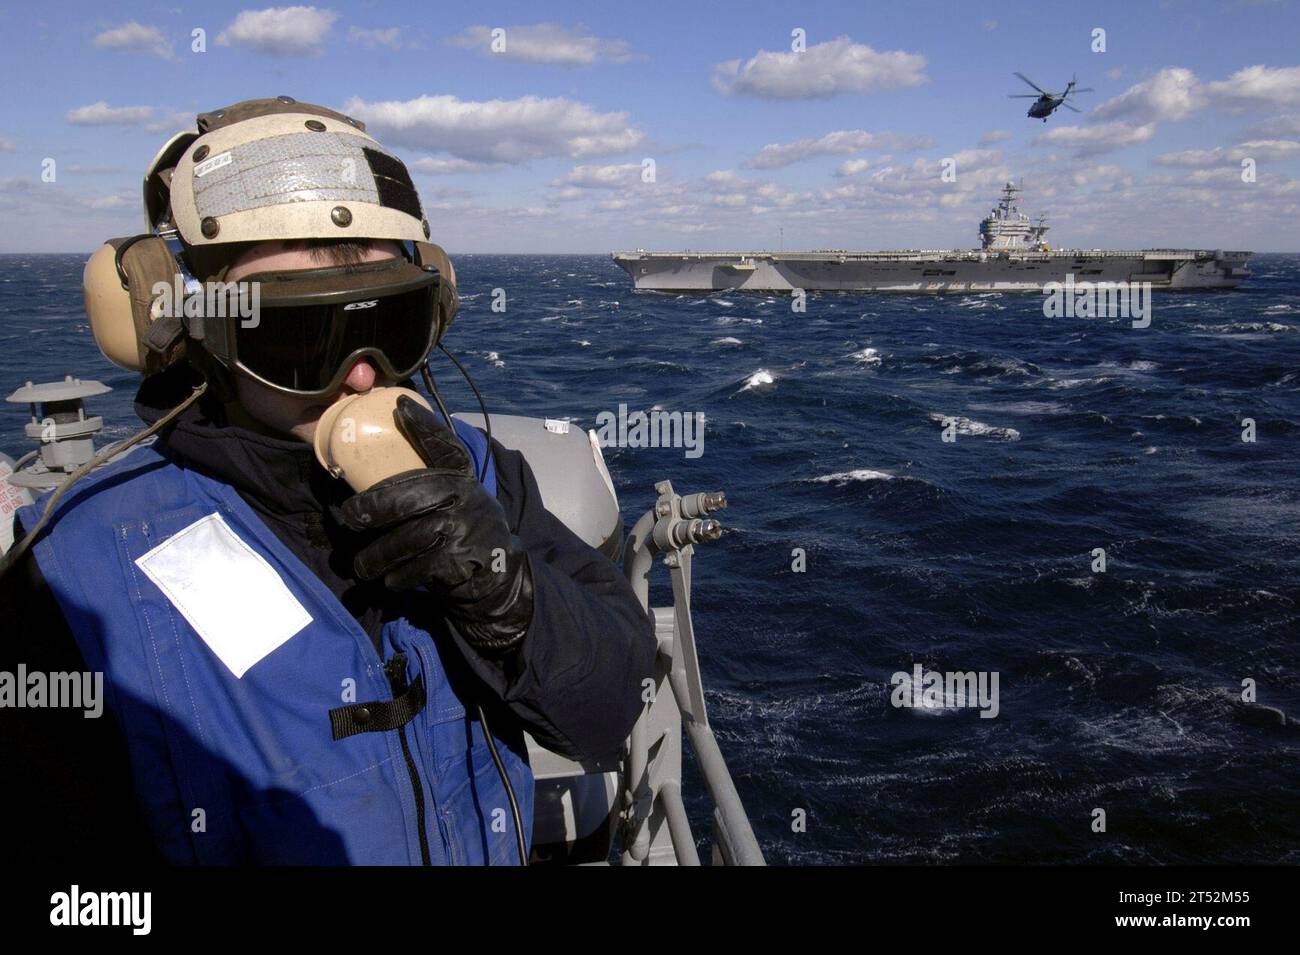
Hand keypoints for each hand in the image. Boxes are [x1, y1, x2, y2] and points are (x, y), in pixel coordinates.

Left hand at [340, 395, 533, 655]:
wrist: (499, 573)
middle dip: (369, 510)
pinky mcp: (456, 560)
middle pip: (403, 498)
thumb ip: (430, 473)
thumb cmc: (464, 528)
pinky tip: (391, 578)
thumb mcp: (456, 495)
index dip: (423, 424)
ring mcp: (460, 528)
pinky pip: (413, 568)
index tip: (400, 406)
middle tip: (349, 518)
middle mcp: (462, 497)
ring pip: (401, 540)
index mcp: (460, 478)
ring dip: (376, 556)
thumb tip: (393, 430)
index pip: (443, 444)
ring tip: (363, 565)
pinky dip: (397, 576)